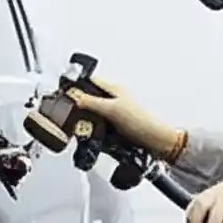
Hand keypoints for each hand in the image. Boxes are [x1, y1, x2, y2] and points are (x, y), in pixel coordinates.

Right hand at [65, 78, 185, 161]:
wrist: (157, 142)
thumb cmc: (142, 122)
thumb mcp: (111, 110)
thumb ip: (91, 102)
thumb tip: (73, 96)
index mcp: (115, 89)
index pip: (91, 80)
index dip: (77, 84)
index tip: (65, 92)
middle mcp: (115, 100)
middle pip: (91, 98)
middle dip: (81, 107)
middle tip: (72, 114)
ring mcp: (116, 114)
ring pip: (95, 115)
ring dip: (89, 121)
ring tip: (86, 127)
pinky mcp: (118, 128)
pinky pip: (101, 127)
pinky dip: (97, 131)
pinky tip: (96, 135)